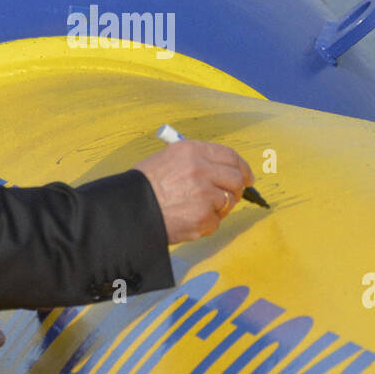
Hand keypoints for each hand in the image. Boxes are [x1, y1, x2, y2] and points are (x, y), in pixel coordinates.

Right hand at [133, 139, 254, 244]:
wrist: (128, 210)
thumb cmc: (144, 185)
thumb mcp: (168, 158)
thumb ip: (197, 160)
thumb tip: (223, 169)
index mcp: (192, 151)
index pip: (230, 156)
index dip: (242, 167)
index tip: (246, 176)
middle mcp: (201, 170)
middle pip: (236, 179)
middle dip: (237, 189)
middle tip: (232, 196)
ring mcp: (204, 195)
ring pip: (228, 201)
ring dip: (219, 207)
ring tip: (199, 208)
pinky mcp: (203, 218)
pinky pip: (216, 221)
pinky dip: (206, 223)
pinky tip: (189, 219)